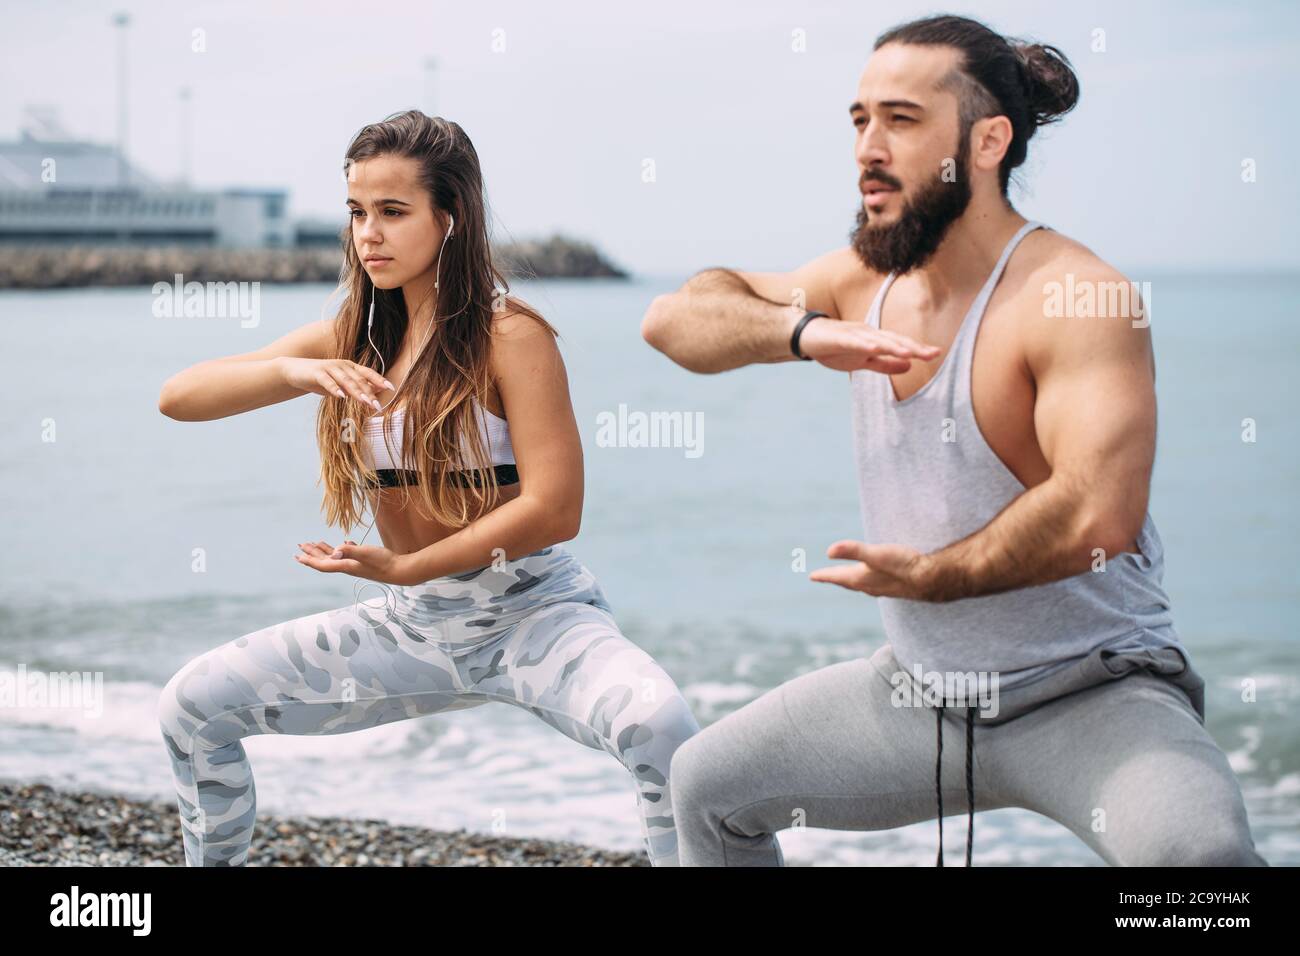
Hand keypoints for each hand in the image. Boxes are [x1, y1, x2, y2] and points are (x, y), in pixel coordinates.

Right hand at [280, 357, 394, 411]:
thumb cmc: (322, 379)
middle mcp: (342, 365)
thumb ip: (357, 388)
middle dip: (370, 392)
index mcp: (351, 367)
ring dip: (356, 392)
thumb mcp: (341, 385)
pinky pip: (328, 381)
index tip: (391, 388)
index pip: (368, 373)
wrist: (295, 371)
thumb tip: (376, 394)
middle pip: (359, 379)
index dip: (379, 380)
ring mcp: (330, 368)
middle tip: (378, 405)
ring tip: (365, 402)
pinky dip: (335, 389)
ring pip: (346, 380)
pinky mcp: (317, 373)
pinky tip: (341, 396)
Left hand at [293, 539, 412, 584]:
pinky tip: (345, 542)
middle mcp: (348, 566)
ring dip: (325, 550)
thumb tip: (334, 551)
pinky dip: (343, 548)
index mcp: (346, 565)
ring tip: (315, 543)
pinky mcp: (365, 560)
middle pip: (326, 560)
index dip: (310, 560)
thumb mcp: (366, 553)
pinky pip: (349, 553)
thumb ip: (350, 550)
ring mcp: (356, 564)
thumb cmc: (384, 562)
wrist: (400, 570)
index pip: (323, 564)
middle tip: (301, 546)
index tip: (298, 556)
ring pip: (336, 556)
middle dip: (312, 553)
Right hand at [796, 316, 940, 372]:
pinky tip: (875, 348)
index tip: (936, 354)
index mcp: (876, 340)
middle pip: (894, 341)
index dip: (918, 349)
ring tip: (911, 352)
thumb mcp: (864, 361)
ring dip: (894, 346)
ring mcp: (855, 334)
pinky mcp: (839, 338)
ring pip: (878, 340)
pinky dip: (865, 344)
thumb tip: (910, 365)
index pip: (900, 345)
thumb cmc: (836, 348)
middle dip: (913, 347)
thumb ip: (886, 364)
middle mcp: (869, 334)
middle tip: (932, 353)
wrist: (807, 337)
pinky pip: (854, 342)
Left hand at [809, 539, 933, 599]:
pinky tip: (875, 580)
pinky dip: (867, 582)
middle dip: (835, 578)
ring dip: (851, 581)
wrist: (932, 579)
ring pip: (861, 585)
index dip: (824, 575)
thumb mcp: (876, 554)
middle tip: (823, 577)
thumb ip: (853, 550)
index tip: (812, 577)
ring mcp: (883, 588)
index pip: (837, 577)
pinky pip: (875, 585)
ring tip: (845, 578)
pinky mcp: (896, 587)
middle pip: (847, 582)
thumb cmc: (903, 565)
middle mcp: (870, 586)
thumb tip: (828, 551)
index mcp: (861, 579)